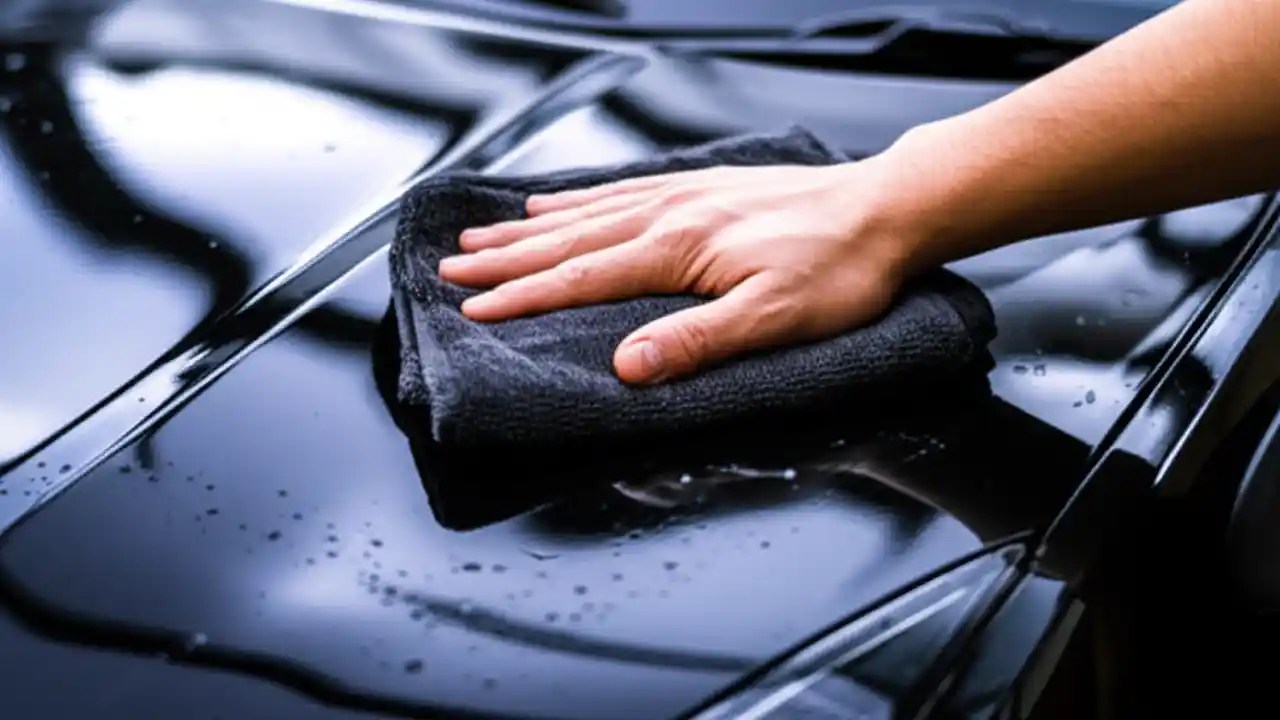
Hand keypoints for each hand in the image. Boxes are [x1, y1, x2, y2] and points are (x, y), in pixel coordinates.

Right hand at [438, 160, 916, 384]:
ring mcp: (682, 196)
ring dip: (529, 229)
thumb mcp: (775, 319)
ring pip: (587, 213)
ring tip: (482, 235)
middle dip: (505, 259)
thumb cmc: (840, 269)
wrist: (888, 209)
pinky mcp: (700, 189)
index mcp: (679, 249)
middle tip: (450, 268)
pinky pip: (621, 189)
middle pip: (569, 240)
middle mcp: (670, 214)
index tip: (474, 309)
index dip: (523, 297)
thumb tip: (627, 366)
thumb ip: (698, 341)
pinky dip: (578, 199)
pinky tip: (557, 204)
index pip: (583, 278)